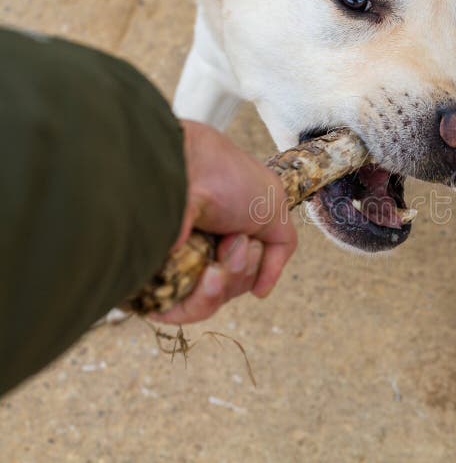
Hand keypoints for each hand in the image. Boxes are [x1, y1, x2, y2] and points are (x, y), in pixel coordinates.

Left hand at [152, 120, 296, 323]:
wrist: (186, 167)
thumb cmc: (227, 178)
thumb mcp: (274, 207)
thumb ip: (281, 246)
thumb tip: (260, 292)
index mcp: (223, 231)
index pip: (247, 268)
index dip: (257, 263)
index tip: (249, 238)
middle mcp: (197, 248)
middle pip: (233, 286)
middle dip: (243, 269)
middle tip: (235, 240)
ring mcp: (174, 264)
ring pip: (213, 300)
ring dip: (230, 280)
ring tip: (224, 251)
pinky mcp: (151, 280)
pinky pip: (185, 311)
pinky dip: (206, 298)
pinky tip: (210, 275)